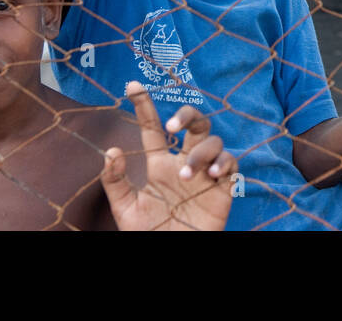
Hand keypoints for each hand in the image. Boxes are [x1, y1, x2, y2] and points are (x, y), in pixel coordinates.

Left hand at [102, 82, 235, 231]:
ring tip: (187, 174)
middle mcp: (184, 162)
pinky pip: (231, 163)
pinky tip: (211, 175)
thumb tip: (110, 151)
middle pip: (195, 123)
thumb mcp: (124, 209)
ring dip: (200, 152)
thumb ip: (115, 181)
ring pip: (212, 141)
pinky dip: (223, 163)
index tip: (132, 86)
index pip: (152, 129)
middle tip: (172, 127)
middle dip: (187, 115)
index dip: (144, 105)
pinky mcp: (223, 189)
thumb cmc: (148, 233)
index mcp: (159, 165)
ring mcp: (205, 174)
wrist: (172, 255)